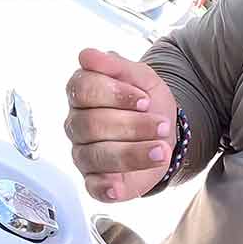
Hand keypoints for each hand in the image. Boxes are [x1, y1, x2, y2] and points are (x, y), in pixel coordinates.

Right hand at [64, 48, 177, 201]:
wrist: (165, 132)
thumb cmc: (146, 104)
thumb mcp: (141, 78)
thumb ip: (116, 65)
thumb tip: (86, 55)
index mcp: (82, 95)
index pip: (82, 90)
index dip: (114, 94)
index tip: (144, 100)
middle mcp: (77, 125)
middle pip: (91, 124)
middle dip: (131, 125)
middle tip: (162, 125)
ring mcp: (83, 154)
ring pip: (96, 155)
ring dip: (132, 153)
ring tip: (161, 150)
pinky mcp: (94, 181)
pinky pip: (92, 186)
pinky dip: (105, 188)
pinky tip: (119, 186)